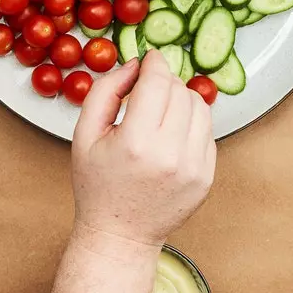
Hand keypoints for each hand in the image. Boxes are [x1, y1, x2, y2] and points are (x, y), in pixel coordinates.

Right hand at [70, 51, 214, 249]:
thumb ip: (106, 90)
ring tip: (161, 112)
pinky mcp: (207, 177)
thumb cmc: (97, 185)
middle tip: (148, 89)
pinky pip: (207, 132)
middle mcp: (170, 155)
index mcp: (136, 143)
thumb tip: (135, 64)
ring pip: (200, 108)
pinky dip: (191, 124)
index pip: (157, 82)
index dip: (154, 63)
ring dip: (181, 100)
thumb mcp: (84, 134)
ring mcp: (193, 168)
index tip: (150, 58)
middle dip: (164, 82)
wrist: (120, 234)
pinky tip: (171, 135)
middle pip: (179, 91)